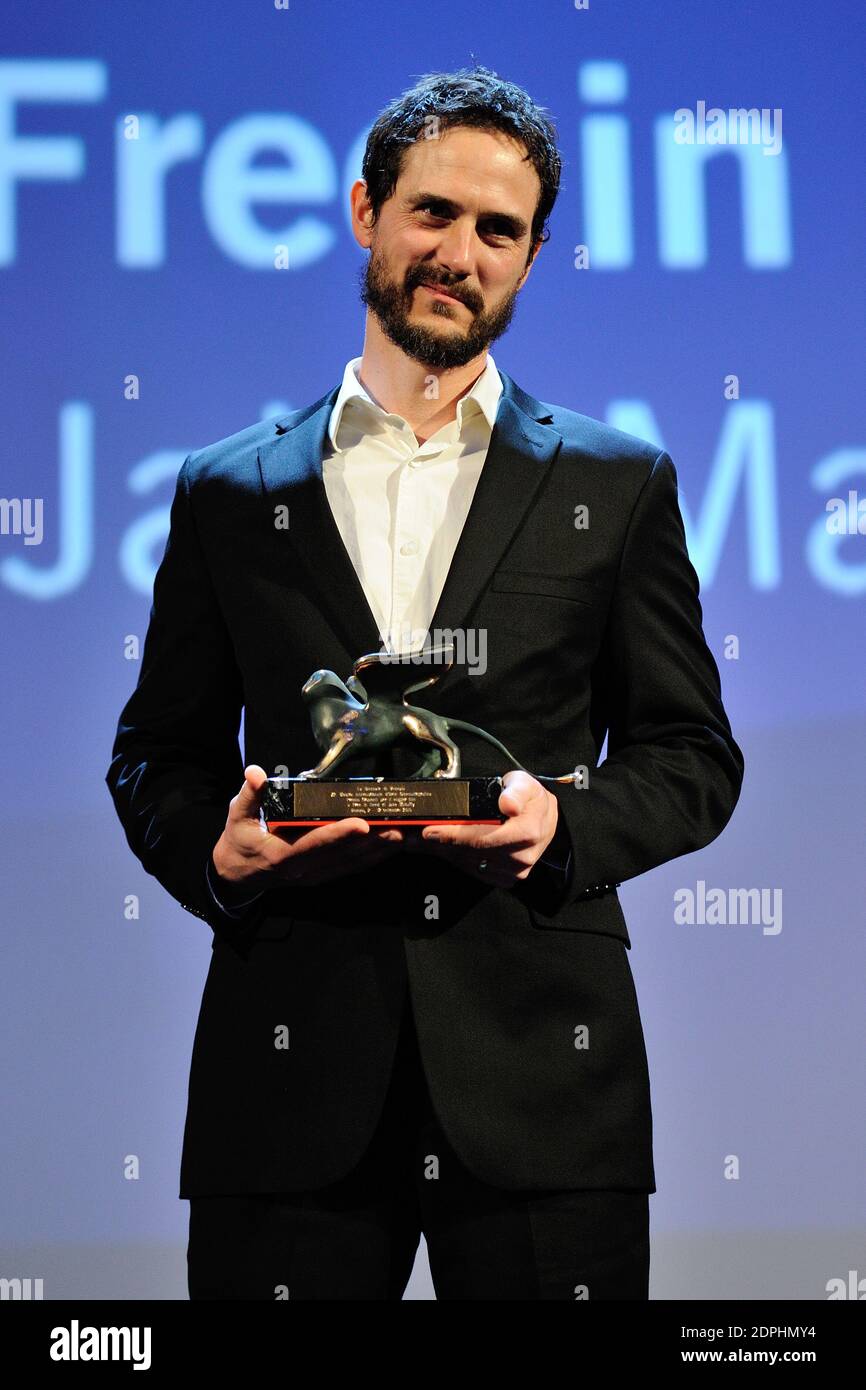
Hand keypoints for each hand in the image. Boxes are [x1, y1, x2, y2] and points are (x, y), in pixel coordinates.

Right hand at [211, 765, 405, 890]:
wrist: (237, 876)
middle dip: (370, 842)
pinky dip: (372, 858)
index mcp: (282, 855)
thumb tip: (255, 773)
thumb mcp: (237, 816)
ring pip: (351, 864)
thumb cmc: (239, 841)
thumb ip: (249, 794)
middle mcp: (302, 869)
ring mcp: (314, 875)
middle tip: (396, 826)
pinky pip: (351, 868)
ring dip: (377, 851)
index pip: (314, 844)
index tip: (361, 823)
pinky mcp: (322, 876)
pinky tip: (390, 847)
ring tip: (401, 834)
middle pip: (341, 855)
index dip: (338, 835)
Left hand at [405, 770, 559, 887]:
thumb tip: (507, 804)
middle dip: (437, 844)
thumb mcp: (524, 784)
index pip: (482, 837)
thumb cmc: (529, 799)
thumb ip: (516, 791)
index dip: (452, 836)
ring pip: (467, 863)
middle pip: (470, 853)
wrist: (544, 820)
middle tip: (407, 836)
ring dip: (439, 852)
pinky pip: (473, 871)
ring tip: (413, 841)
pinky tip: (435, 849)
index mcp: (527, 832)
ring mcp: (513, 871)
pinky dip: (451, 859)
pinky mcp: (505, 879)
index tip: (427, 831)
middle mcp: (521, 856)